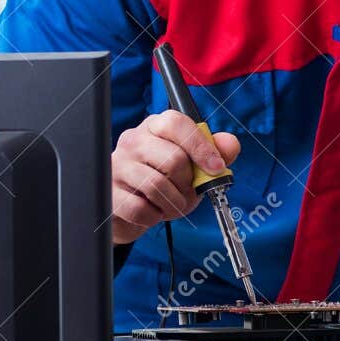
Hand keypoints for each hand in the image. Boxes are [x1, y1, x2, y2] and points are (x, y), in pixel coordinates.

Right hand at [111, 111, 241, 245]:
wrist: (131, 209)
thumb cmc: (165, 183)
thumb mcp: (194, 167)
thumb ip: (216, 153)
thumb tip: (230, 143)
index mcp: (155, 127)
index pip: (176, 123)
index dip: (200, 146)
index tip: (216, 168)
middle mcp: (133, 141)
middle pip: (173, 159)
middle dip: (188, 184)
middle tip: (186, 192)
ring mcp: (117, 165)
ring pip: (156, 185)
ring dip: (174, 204)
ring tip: (172, 205)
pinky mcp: (109, 192)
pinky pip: (140, 208)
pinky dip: (154, 217)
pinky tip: (153, 212)